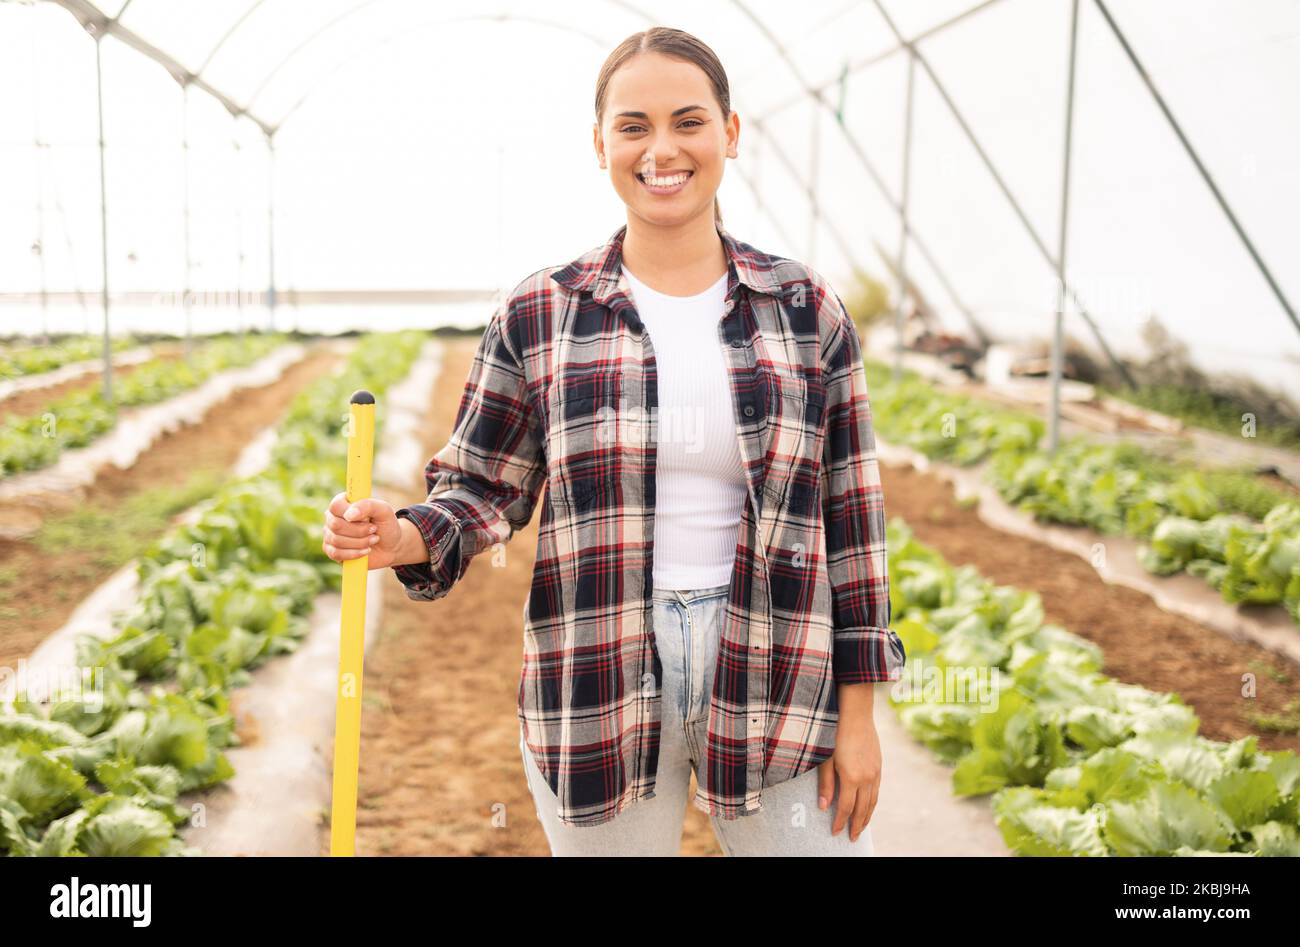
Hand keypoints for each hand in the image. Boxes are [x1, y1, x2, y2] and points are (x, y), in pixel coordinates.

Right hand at [322, 492, 403, 570]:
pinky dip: (354, 553)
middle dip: (359, 531)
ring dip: (360, 542)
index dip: (352, 514)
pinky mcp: (332, 551)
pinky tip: (366, 551)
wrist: (391, 547)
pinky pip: (335, 554)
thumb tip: (349, 515)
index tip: (368, 518)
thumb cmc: (386, 525)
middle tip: (374, 530)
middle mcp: (333, 518)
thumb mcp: (383, 510)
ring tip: (373, 540)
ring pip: (336, 540)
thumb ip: (367, 505)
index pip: (335, 506)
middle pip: (335, 525)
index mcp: (343, 503)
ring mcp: (330, 535)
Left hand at [817, 712, 881, 842]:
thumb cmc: (835, 733)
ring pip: (873, 802)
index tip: (835, 833)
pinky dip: (873, 803)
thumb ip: (825, 784)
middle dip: (856, 825)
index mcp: (851, 777)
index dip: (840, 822)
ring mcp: (875, 772)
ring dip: (867, 817)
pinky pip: (877, 790)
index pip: (845, 808)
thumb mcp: (825, 759)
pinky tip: (868, 806)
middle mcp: (866, 778)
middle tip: (852, 838)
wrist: (856, 713)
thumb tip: (823, 807)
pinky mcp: (879, 766)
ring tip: (861, 827)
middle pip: (862, 809)